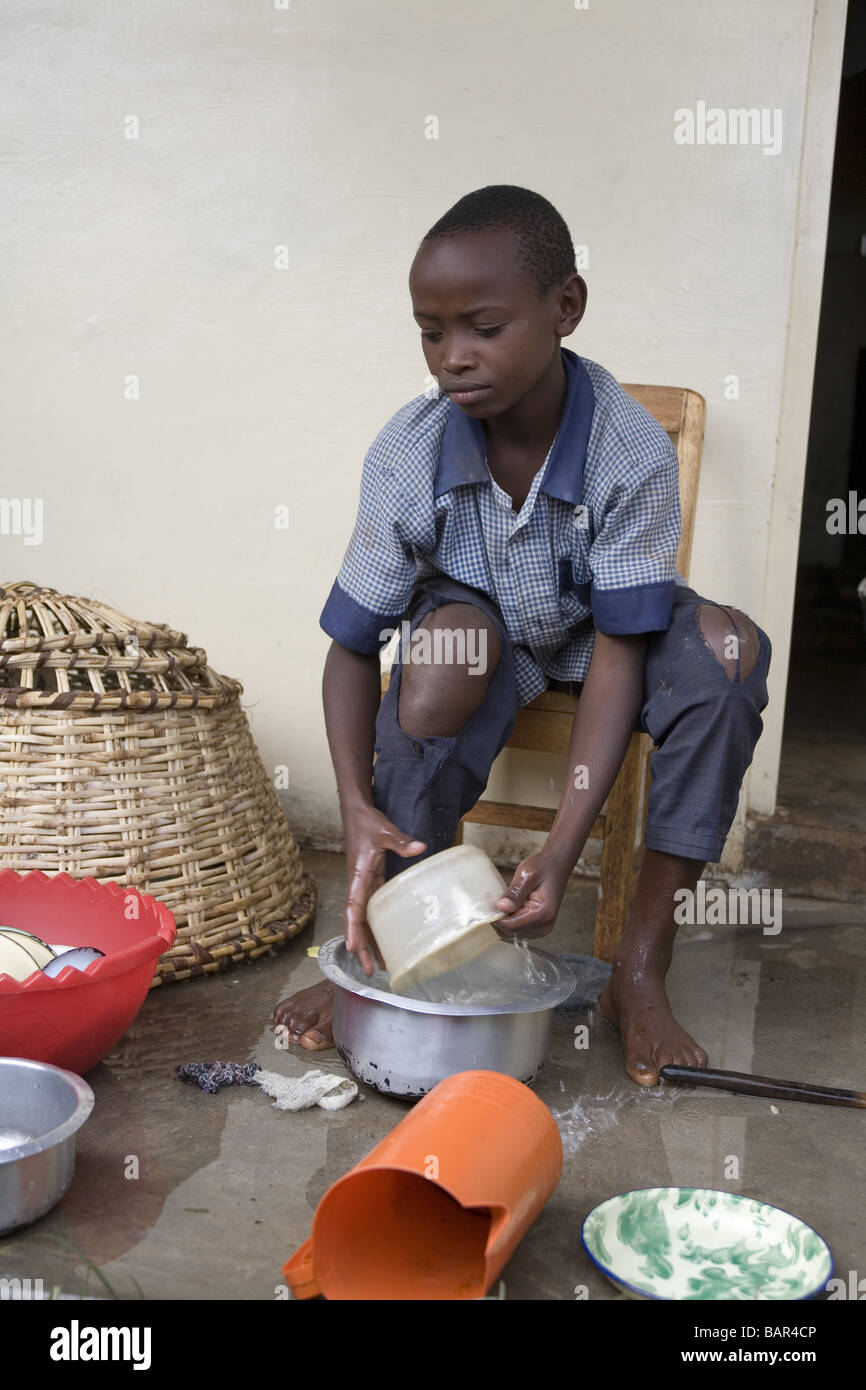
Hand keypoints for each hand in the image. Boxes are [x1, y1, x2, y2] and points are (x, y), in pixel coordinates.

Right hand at [343, 805, 425, 974]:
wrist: (357, 812)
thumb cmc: (367, 822)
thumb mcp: (383, 830)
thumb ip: (400, 841)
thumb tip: (420, 847)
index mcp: (358, 875)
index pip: (353, 905)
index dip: (352, 927)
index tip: (352, 946)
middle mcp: (359, 885)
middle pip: (356, 922)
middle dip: (361, 947)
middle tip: (369, 971)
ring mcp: (364, 886)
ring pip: (363, 920)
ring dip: (369, 943)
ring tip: (379, 967)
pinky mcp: (370, 883)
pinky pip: (372, 911)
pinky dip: (376, 928)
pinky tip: (386, 940)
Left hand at [493, 848, 571, 938]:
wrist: (558, 864)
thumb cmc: (544, 866)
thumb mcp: (526, 874)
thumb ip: (514, 893)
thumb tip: (501, 907)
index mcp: (542, 913)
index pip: (510, 925)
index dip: (496, 914)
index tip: (489, 900)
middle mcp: (544, 925)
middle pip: (510, 930)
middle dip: (499, 916)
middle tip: (493, 897)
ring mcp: (542, 928)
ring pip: (512, 931)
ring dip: (503, 917)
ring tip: (503, 899)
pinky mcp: (538, 926)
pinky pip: (517, 928)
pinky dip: (510, 918)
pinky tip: (510, 905)